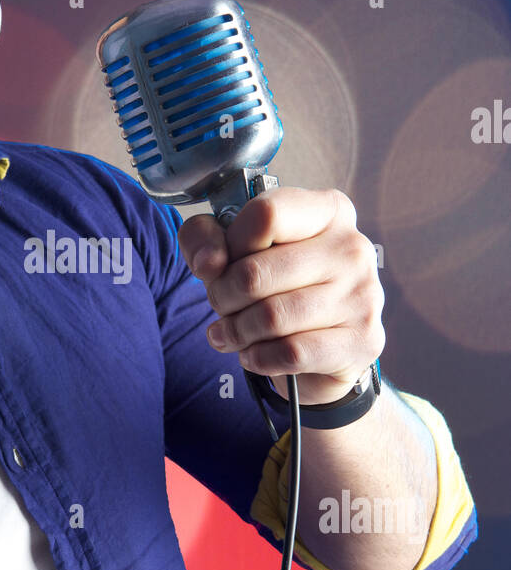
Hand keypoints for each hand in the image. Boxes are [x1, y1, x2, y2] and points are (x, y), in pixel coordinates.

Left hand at [178, 187, 384, 405]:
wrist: (323, 350)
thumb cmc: (276, 286)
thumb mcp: (232, 249)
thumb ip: (205, 238)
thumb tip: (209, 262)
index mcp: (328, 211)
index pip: (266, 215)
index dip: (229, 244)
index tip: (224, 263)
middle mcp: (353, 247)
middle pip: (256, 272)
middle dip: (222, 296)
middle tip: (222, 306)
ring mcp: (363, 294)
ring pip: (271, 317)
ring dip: (237, 331)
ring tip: (232, 333)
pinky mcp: (363, 340)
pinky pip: (291, 353)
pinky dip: (259, 358)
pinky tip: (254, 354)